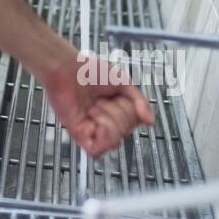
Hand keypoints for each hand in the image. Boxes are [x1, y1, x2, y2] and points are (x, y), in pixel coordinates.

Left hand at [40, 47, 155, 157]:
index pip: (134, 123)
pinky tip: (95, 119)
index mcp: (114, 111)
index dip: (132, 110)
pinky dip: (103, 134)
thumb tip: (150, 121)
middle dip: (119, 112)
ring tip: (95, 106)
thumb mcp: (123, 83)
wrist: (68, 68)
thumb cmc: (89, 70)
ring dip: (109, 120)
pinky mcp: (79, 135)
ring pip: (115, 143)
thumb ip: (139, 102)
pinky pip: (98, 150)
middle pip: (126, 132)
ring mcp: (91, 130)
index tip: (118, 95)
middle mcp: (103, 122)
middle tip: (102, 99)